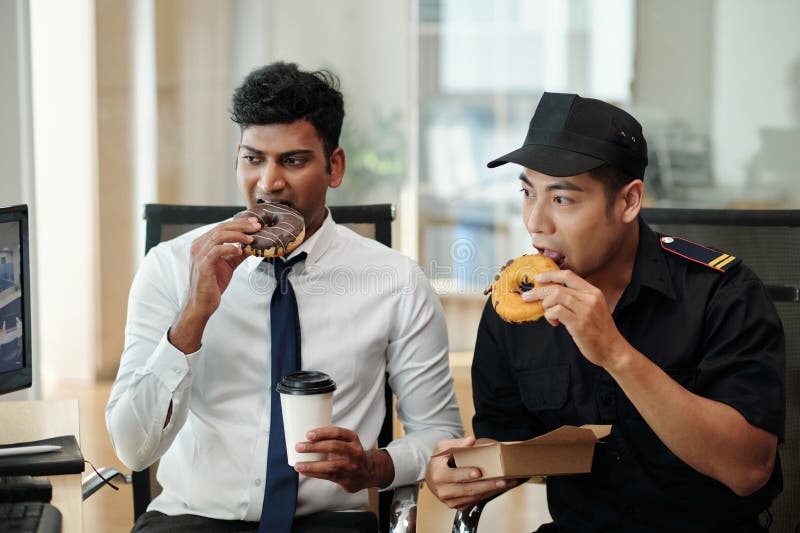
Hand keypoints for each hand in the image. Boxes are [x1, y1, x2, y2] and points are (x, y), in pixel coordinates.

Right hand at [169, 217, 258, 352]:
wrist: (202, 303)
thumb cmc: (213, 283)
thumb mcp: (228, 264)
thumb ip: (238, 253)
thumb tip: (254, 244)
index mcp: (203, 243)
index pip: (222, 227)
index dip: (239, 223)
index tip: (255, 222)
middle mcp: (198, 246)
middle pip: (221, 228)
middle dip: (241, 226)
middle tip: (257, 226)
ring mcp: (199, 255)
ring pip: (218, 236)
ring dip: (237, 236)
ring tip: (251, 239)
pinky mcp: (202, 265)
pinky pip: (216, 251)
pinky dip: (229, 248)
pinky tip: (240, 251)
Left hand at [293, 426, 393, 492]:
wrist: (368, 472)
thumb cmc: (350, 453)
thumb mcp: (347, 441)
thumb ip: (331, 438)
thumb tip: (305, 437)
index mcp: (353, 438)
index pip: (338, 432)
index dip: (322, 432)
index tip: (308, 434)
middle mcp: (354, 451)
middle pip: (334, 447)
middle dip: (314, 447)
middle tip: (299, 447)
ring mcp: (351, 466)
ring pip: (330, 465)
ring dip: (311, 465)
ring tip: (298, 465)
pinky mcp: (346, 479)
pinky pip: (327, 476)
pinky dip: (314, 474)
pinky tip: (304, 471)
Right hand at [425, 437, 518, 511]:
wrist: (432, 477)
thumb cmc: (439, 462)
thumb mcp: (443, 448)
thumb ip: (457, 444)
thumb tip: (470, 440)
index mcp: (438, 475)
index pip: (454, 476)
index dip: (466, 474)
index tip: (479, 472)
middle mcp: (443, 491)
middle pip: (468, 489)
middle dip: (487, 485)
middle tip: (502, 480)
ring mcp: (451, 501)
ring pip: (474, 497)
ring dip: (492, 491)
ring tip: (506, 483)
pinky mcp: (458, 506)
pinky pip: (475, 501)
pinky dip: (487, 495)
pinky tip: (497, 488)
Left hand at [521, 269, 628, 368]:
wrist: (613, 349)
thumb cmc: (600, 331)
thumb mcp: (592, 308)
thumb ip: (576, 299)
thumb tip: (551, 294)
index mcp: (593, 292)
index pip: (569, 275)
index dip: (551, 275)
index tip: (538, 278)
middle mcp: (590, 298)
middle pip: (558, 286)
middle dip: (539, 291)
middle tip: (528, 296)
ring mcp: (585, 310)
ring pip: (556, 296)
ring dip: (545, 305)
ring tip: (548, 315)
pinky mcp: (579, 323)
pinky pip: (556, 311)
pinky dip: (550, 316)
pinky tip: (554, 323)